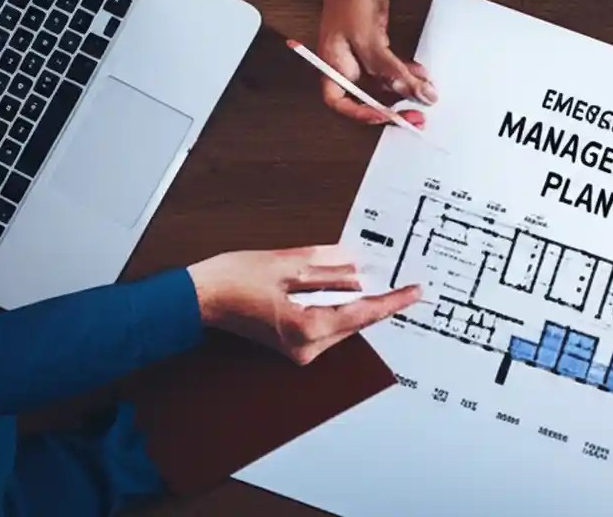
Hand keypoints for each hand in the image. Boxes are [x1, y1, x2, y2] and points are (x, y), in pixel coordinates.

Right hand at [189, 244, 421, 364]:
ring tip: (377, 282)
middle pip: (355, 321)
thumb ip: (328, 267)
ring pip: (341, 323)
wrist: (198, 298)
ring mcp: (298, 349)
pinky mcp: (291, 342)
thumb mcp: (287, 264)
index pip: (364, 314)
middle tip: (404, 283)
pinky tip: (344, 289)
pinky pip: (326, 323)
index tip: (415, 292)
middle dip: (378, 301)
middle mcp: (306, 347)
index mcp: (308, 328)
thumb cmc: (232, 280)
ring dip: (356, 303)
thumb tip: (356, 269)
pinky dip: (338, 306)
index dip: (393, 301)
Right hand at [317, 0, 436, 124]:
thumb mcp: (368, 37)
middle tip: (417, 115)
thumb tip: (410, 92)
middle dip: (393, 109)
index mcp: (333, 68)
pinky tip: (422, 75)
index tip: (387, 116)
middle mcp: (346, 69)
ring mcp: (362, 62)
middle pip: (367, 100)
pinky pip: (392, 70)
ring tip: (427, 95)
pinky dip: (407, 74)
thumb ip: (387, 68)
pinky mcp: (376, 53)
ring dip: (405, 92)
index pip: (342, 102)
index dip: (362, 114)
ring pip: (385, 87)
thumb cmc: (349, 2)